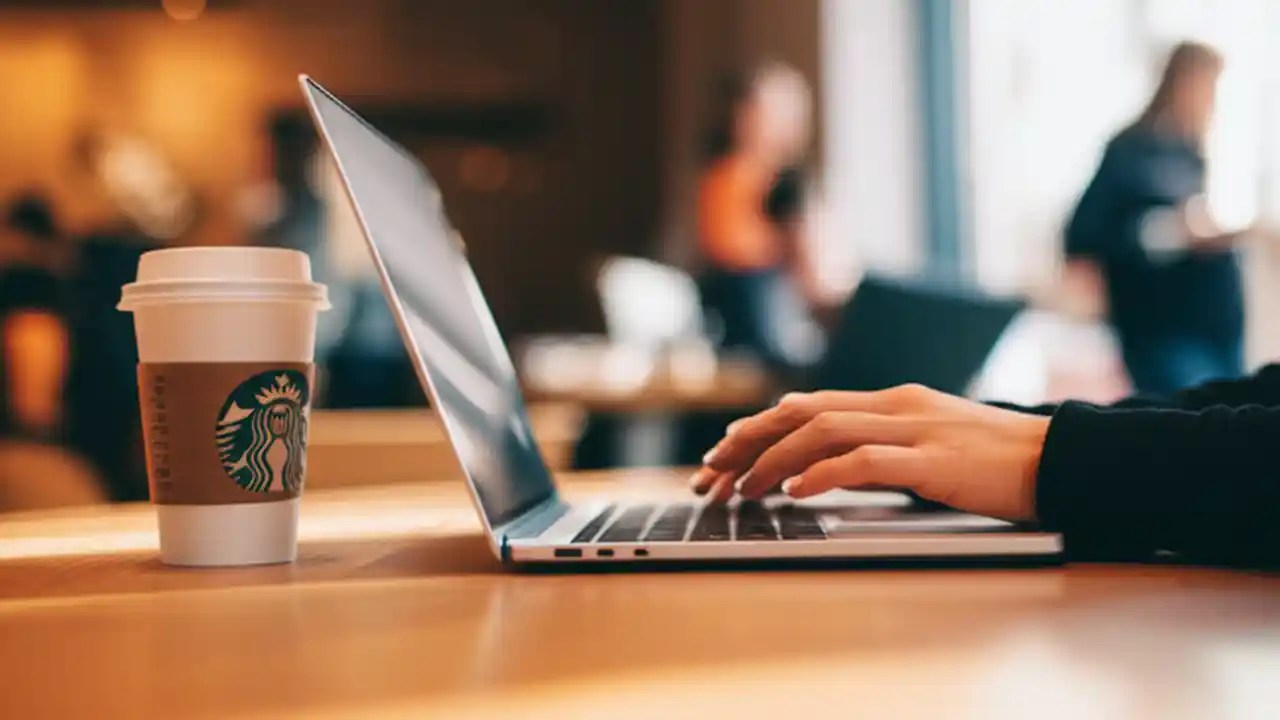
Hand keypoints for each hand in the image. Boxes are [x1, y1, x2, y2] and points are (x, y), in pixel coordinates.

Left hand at [688, 385, 1050, 520]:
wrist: (1058, 460)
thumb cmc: (992, 460)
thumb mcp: (924, 445)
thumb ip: (876, 450)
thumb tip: (820, 470)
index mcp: (890, 401)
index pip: (806, 407)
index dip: (757, 429)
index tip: (722, 454)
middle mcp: (894, 406)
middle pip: (801, 413)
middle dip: (748, 442)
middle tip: (710, 473)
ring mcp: (913, 428)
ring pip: (822, 431)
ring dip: (774, 460)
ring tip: (743, 488)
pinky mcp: (932, 460)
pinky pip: (865, 461)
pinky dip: (823, 474)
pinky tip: (796, 492)